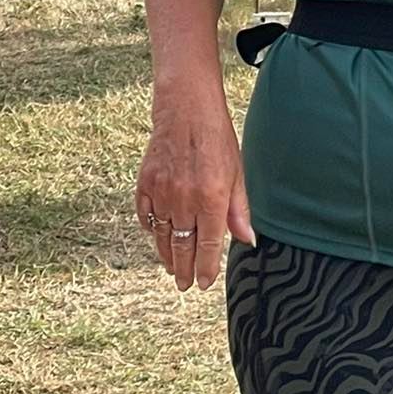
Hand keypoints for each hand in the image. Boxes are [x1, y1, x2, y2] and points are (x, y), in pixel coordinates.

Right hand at [135, 97, 253, 289]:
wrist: (186, 109)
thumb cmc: (217, 138)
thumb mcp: (237, 173)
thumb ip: (239, 210)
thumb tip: (247, 240)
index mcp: (212, 198)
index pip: (208, 245)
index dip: (205, 268)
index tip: (203, 283)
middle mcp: (184, 199)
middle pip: (182, 246)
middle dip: (184, 270)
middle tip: (185, 284)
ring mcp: (161, 192)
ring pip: (161, 235)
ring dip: (167, 255)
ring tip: (173, 267)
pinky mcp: (145, 183)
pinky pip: (146, 216)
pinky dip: (152, 230)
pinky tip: (158, 237)